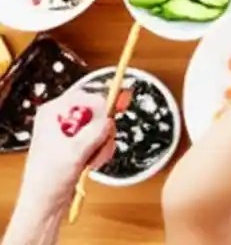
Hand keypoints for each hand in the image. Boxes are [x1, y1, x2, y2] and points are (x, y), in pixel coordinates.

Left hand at [19, 89, 114, 208]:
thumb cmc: (47, 179)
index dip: (102, 105)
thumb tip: (110, 117)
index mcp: (52, 113)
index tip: (117, 112)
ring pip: (103, 127)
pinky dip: (102, 151)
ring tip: (92, 158)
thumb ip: (95, 131)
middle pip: (97, 111)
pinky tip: (92, 162)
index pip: (85, 96)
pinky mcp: (79, 144)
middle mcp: (62, 119)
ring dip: (103, 144)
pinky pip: (101, 139)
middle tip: (99, 144)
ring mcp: (72, 132)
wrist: (45, 202)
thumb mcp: (74, 152)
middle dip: (103, 130)